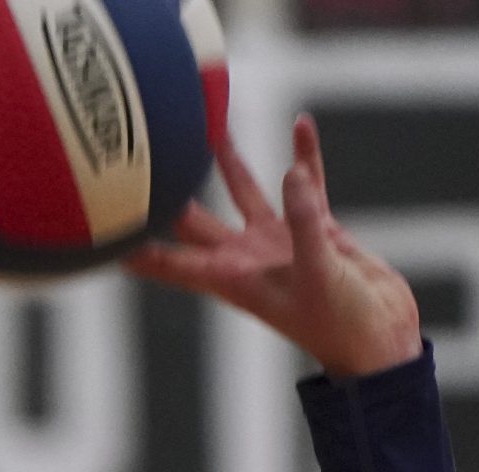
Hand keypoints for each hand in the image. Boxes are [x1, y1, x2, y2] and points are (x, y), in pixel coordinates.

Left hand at [128, 116, 420, 379]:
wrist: (379, 341)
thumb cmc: (342, 325)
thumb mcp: (321, 274)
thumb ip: (305, 222)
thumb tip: (291, 173)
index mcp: (234, 279)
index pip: (172, 263)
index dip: (138, 252)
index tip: (99, 240)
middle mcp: (248, 258)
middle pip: (195, 219)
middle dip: (170, 194)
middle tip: (140, 160)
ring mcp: (280, 242)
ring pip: (244, 191)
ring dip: (228, 160)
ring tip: (210, 121)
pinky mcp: (316, 229)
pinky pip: (307, 183)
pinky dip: (306, 157)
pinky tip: (302, 125)